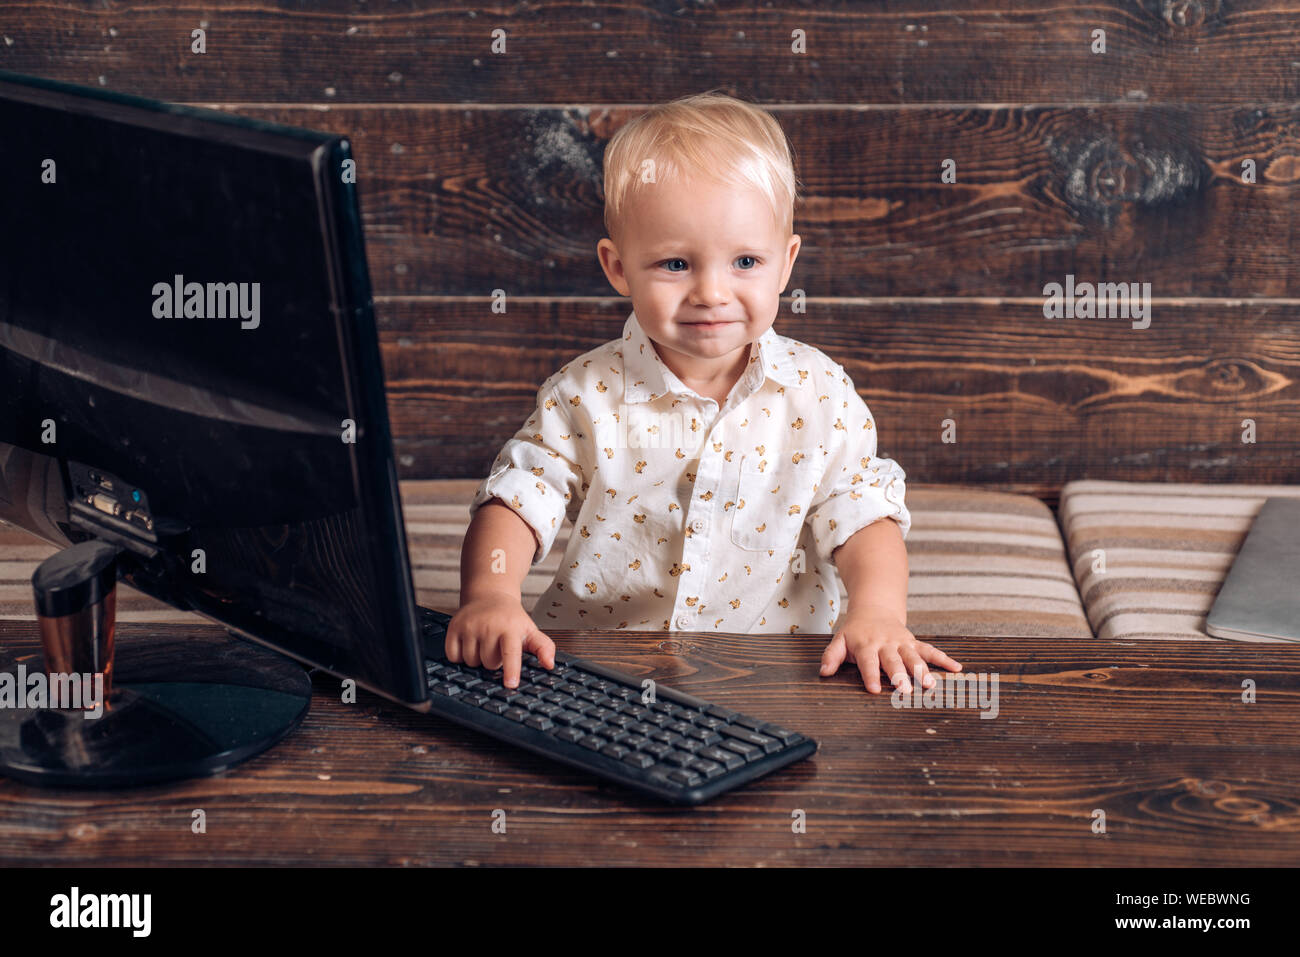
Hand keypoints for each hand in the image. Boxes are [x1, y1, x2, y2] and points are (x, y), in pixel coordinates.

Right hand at [445, 594, 554, 687]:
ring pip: (471, 662)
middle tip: (497, 646)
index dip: (511, 670)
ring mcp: (469, 626)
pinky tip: (469, 643)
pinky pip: (453, 656)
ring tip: (484, 643)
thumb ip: (543, 647)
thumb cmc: (511, 618)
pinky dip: (460, 655)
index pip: (510, 653)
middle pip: (489, 664)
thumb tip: (550, 664)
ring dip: (477, 659)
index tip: (511, 684)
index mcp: (510, 628)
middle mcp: (489, 626)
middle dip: (494, 661)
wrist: (489, 596)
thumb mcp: (531, 630)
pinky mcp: (453, 628)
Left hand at [819, 605, 961, 693]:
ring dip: (923, 669)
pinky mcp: (914, 642)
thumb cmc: (855, 632)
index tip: (874, 690)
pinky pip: (930, 650)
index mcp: (866, 646)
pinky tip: (956, 668)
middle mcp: (885, 644)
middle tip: (906, 690)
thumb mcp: (839, 640)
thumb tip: (823, 673)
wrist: (874, 609)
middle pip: (893, 661)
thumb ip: (831, 656)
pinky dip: (944, 658)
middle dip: (900, 675)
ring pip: (913, 656)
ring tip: (930, 684)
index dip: (870, 675)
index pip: (868, 662)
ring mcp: (902, 643)